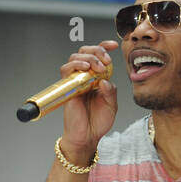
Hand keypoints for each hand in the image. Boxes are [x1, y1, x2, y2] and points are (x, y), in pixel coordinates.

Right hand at [60, 40, 119, 159]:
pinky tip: (86, 70)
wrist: (88, 136)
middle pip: (85, 51)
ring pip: (75, 57)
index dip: (104, 46)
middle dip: (97, 50)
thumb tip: (103, 79)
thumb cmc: (98, 122)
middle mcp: (85, 76)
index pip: (98, 55)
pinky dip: (76, 65)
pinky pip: (66, 70)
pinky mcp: (67, 87)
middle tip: (106, 61)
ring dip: (89, 58)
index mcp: (97, 77)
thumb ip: (111, 91)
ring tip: (98, 68)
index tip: (114, 45)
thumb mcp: (112, 105)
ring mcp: (75, 81)